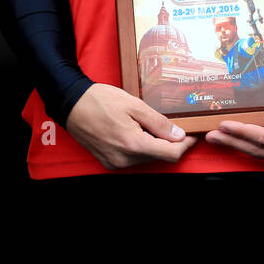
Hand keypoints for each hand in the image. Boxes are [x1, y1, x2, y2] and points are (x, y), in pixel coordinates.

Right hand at [64, 83, 197, 168]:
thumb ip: (158, 122)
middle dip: (170, 142)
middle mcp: (125, 159)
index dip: (185, 145)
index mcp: (134, 145)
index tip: (192, 134)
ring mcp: (115, 163)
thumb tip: (178, 136)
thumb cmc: (101, 100)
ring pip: (146, 158)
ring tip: (151, 124)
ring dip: (154, 144)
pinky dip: (140, 147)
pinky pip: (133, 158)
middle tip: (174, 124)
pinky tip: (136, 130)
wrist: (71, 104)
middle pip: (159, 156)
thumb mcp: (134, 105)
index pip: (170, 154)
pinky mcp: (109, 162)